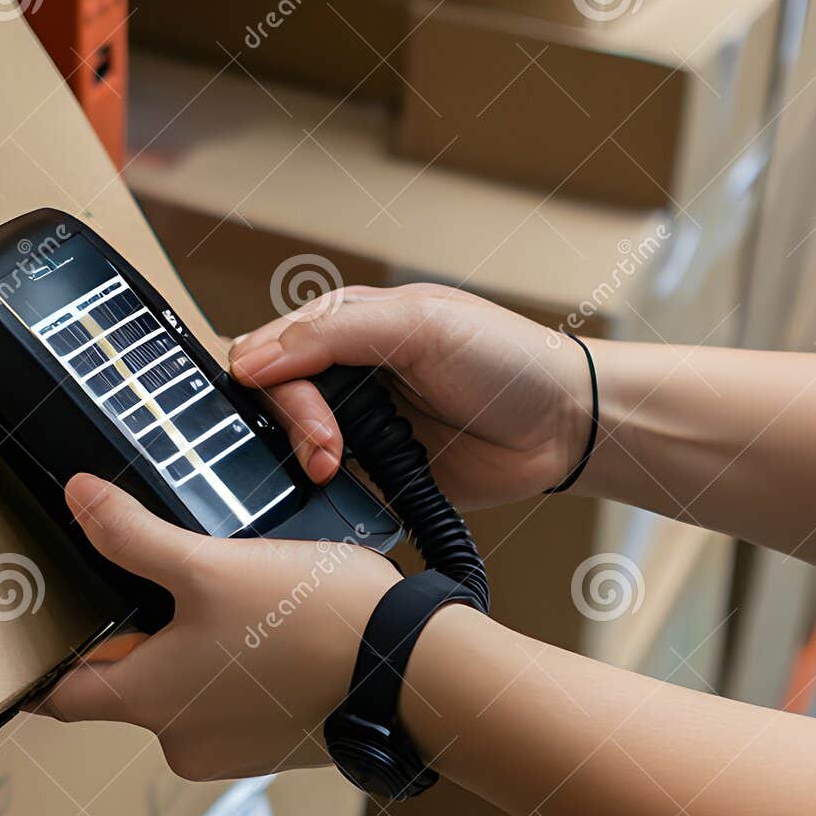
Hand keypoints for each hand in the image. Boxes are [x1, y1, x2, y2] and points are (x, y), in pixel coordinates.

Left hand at [40, 474, 395, 780]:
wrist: (411, 671)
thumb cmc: (312, 623)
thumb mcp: (210, 565)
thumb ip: (134, 536)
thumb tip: (78, 499)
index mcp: (151, 700)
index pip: (64, 696)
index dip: (44, 665)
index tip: (34, 642)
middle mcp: (183, 740)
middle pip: (131, 683)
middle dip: (144, 635)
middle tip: (163, 582)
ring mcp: (233, 750)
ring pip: (189, 688)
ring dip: (196, 648)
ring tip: (229, 596)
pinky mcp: (277, 744)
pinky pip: (236, 700)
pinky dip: (240, 667)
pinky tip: (271, 627)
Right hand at [228, 285, 592, 508]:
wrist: (565, 427)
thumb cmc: (508, 360)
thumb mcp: (420, 325)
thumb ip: (333, 334)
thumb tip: (250, 361)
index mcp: (348, 323)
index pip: (271, 347)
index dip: (273, 381)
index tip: (305, 415)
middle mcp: (347, 372)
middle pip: (273, 398)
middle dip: (292, 425)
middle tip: (328, 450)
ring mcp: (359, 424)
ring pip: (288, 444)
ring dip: (302, 459)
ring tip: (336, 471)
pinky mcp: (376, 472)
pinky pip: (324, 486)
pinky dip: (322, 492)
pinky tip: (339, 491)